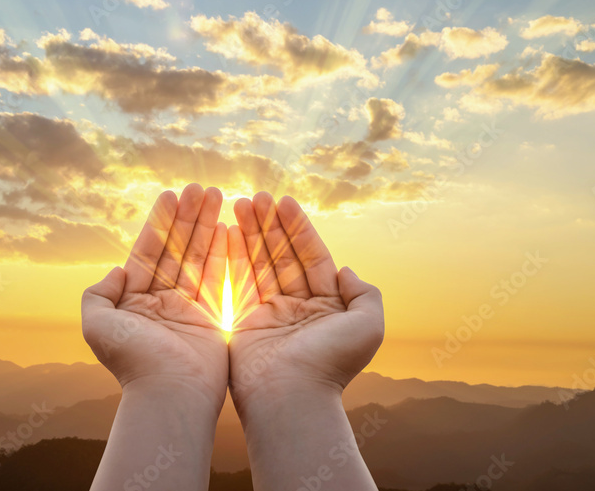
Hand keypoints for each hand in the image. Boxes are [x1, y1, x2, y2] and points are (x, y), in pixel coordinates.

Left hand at [81, 183, 228, 409]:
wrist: (169, 394)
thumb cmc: (132, 361)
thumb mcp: (97, 324)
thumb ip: (98, 294)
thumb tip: (116, 271)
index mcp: (133, 300)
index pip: (149, 250)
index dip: (161, 222)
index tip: (172, 194)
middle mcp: (159, 301)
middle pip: (176, 248)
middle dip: (188, 217)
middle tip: (201, 187)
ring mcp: (186, 309)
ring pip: (198, 258)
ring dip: (207, 226)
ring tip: (217, 196)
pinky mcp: (210, 319)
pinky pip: (218, 278)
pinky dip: (224, 252)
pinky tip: (230, 228)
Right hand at [226, 192, 383, 410]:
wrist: (291, 397)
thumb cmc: (331, 363)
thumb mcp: (368, 326)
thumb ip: (365, 294)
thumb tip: (345, 270)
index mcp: (328, 306)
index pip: (312, 256)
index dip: (299, 228)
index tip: (284, 201)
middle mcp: (300, 307)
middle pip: (283, 255)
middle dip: (270, 225)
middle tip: (255, 196)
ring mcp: (272, 315)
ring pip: (260, 264)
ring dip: (250, 233)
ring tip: (239, 203)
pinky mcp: (246, 323)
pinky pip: (240, 282)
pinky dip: (233, 256)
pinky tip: (225, 231)